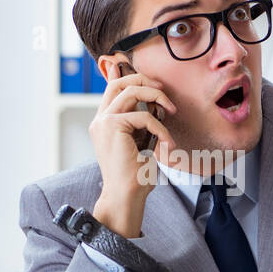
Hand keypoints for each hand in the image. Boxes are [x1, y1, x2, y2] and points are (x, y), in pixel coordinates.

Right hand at [88, 66, 176, 236]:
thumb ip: (142, 123)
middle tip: (164, 91)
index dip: (128, 75)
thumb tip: (153, 105)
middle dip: (144, 80)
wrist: (126, 196)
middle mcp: (100, 120)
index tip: (152, 81)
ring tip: (172, 110)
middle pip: (119, 82)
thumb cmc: (135, 176)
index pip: (112, 88)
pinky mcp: (112, 126)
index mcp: (103, 123)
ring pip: (132, 91)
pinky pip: (144, 116)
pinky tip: (167, 144)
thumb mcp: (140, 143)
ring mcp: (104, 121)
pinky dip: (161, 129)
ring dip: (157, 97)